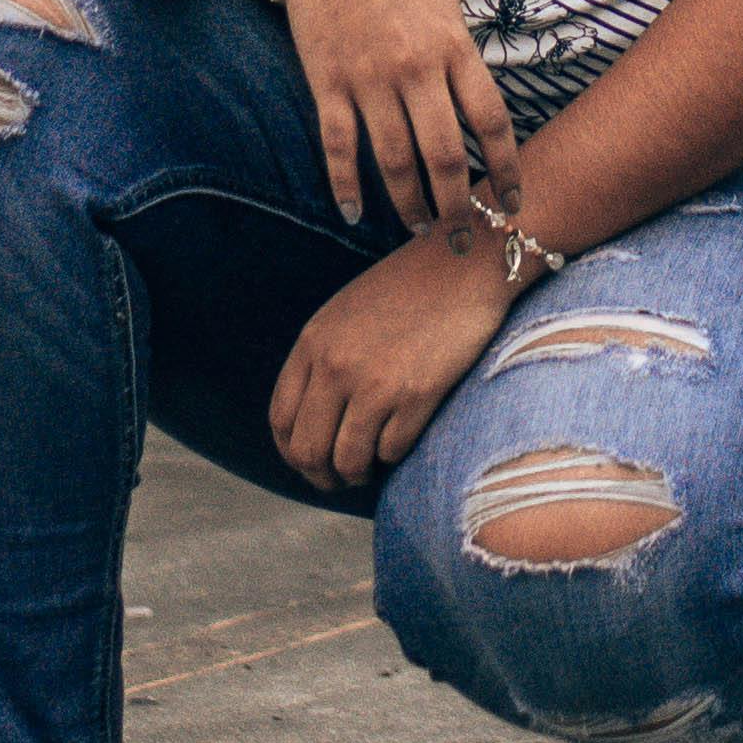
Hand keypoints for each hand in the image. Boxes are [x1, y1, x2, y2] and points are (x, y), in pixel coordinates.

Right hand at [258, 0, 519, 234]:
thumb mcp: (445, 5)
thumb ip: (462, 59)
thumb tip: (482, 116)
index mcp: (453, 47)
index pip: (492, 123)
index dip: (507, 170)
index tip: (514, 203)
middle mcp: (415, 68)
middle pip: (444, 156)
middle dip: (458, 207)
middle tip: (464, 240)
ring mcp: (369, 78)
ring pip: (394, 161)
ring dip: (409, 205)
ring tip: (420, 229)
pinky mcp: (328, 81)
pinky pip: (339, 146)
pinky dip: (347, 185)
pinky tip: (355, 212)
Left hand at [269, 226, 515, 495]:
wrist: (461, 264)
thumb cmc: (407, 288)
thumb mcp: (345, 314)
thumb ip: (323, 359)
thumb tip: (311, 419)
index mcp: (313, 343)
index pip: (281, 420)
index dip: (291, 452)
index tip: (309, 462)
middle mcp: (336, 365)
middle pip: (307, 451)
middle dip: (321, 476)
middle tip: (340, 479)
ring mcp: (375, 382)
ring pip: (348, 462)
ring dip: (358, 474)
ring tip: (370, 467)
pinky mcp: (416, 395)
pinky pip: (391, 452)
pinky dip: (393, 456)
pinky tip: (401, 439)